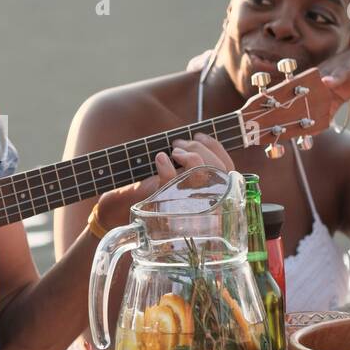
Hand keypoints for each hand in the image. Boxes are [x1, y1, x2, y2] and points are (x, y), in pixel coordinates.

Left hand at [94, 135, 234, 230]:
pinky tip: (160, 159)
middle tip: (179, 145)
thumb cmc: (152, 194)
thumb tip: (198, 141)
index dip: (215, 147)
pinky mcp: (166, 205)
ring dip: (187, 154)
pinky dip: (166, 166)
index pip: (227, 168)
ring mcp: (190, 207)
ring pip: (201, 173)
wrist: (122, 213)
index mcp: (215, 197)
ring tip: (172, 152)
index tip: (199, 136)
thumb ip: (194, 167)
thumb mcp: (177, 179)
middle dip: (198, 148)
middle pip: (218, 168)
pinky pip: (172, 182)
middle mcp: (209, 205)